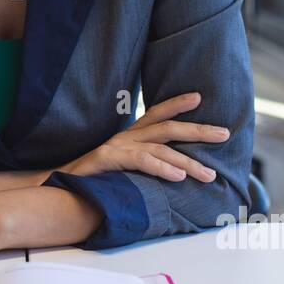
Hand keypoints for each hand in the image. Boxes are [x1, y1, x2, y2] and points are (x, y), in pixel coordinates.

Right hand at [61, 92, 228, 182]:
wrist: (59, 185)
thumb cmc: (92, 179)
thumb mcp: (120, 167)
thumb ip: (141, 164)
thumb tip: (170, 172)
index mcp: (129, 136)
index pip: (156, 114)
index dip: (177, 104)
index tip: (199, 97)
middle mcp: (125, 137)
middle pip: (167, 128)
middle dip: (198, 130)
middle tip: (224, 133)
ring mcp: (116, 146)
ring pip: (160, 148)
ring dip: (187, 162)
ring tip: (208, 174)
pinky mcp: (108, 159)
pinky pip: (141, 161)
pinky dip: (162, 168)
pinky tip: (178, 176)